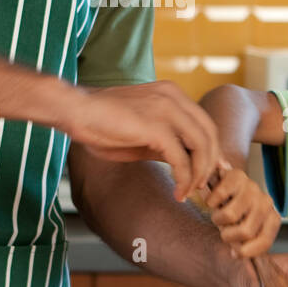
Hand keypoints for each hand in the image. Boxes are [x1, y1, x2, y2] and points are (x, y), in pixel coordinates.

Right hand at [59, 81, 221, 201]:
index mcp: (172, 94)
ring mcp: (167, 109)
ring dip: (199, 174)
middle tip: (203, 187)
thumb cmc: (102, 123)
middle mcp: (174, 96)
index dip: (212, 151)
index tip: (209, 174)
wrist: (76, 111)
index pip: (205, 123)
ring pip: (202, 146)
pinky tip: (177, 191)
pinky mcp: (156, 127)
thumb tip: (187, 165)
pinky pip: (181, 158)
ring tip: (189, 192)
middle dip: (210, 164)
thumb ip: (167, 143)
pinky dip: (184, 179)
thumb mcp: (143, 133)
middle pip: (210, 133)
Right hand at [202, 162, 280, 258]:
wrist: (229, 181)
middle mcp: (266, 202)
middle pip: (246, 232)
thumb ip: (244, 243)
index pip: (264, 241)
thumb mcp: (244, 228)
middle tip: (223, 230)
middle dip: (228, 236)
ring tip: (218, 216)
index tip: (235, 252)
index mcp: (272, 218)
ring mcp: (252, 188)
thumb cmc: (237, 210)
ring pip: (229, 216)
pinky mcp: (236, 176)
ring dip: (217, 219)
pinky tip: (214, 200)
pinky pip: (217, 198)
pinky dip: (210, 203)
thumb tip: (236, 255)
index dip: (246, 251)